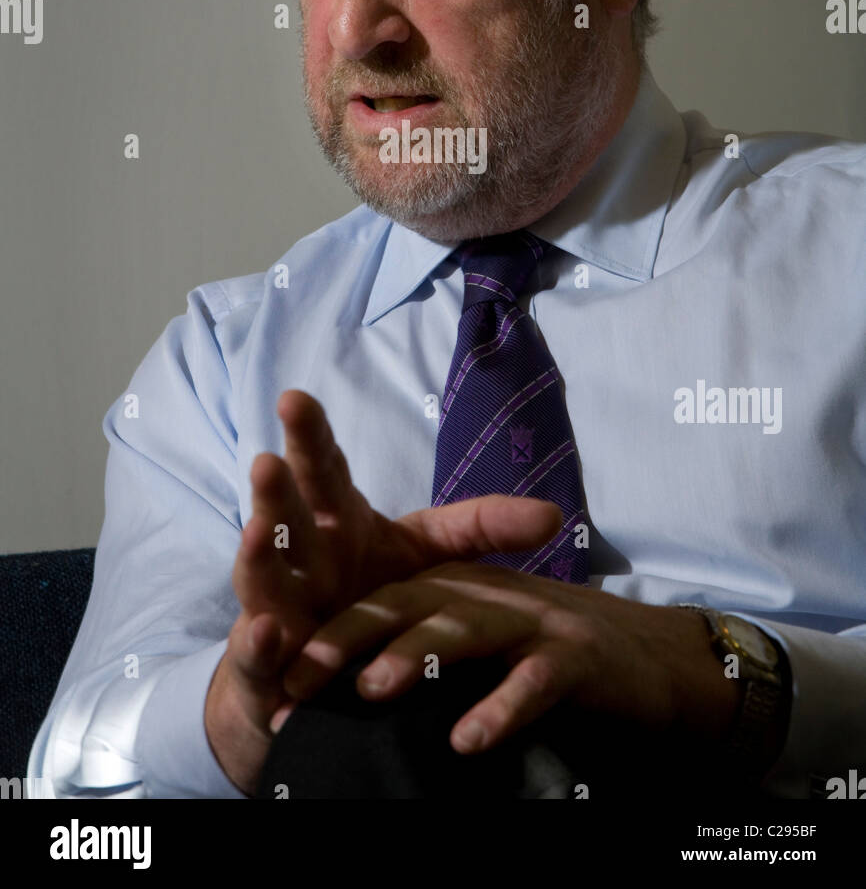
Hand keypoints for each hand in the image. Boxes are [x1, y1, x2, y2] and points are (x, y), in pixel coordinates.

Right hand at [205, 392, 562, 794]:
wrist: (334, 678)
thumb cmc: (379, 597)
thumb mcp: (432, 557)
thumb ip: (485, 529)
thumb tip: (556, 517)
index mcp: (338, 520)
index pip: (323, 469)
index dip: (309, 434)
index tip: (296, 397)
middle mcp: (302, 558)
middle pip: (286, 515)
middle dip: (275, 489)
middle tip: (268, 460)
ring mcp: (278, 609)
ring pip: (261, 577)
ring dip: (256, 555)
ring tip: (258, 530)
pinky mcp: (267, 667)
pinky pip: (255, 656)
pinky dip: (255, 644)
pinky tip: (265, 630)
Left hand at [279, 561, 741, 757]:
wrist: (649, 659)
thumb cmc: (549, 652)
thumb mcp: (481, 641)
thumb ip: (427, 650)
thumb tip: (352, 691)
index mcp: (458, 587)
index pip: (385, 600)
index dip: (334, 631)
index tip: (285, 672)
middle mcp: (490, 595)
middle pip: (411, 605)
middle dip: (353, 637)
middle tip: (304, 677)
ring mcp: (535, 622)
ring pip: (465, 629)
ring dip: (418, 657)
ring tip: (372, 690)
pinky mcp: (577, 657)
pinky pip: (535, 681)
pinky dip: (502, 708)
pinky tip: (468, 741)